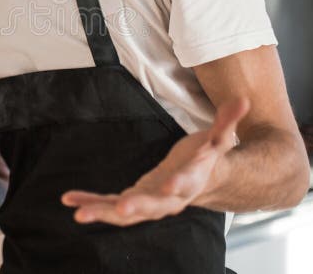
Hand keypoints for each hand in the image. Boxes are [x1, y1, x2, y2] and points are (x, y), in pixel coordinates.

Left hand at [61, 97, 249, 225]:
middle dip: (137, 208)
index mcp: (192, 182)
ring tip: (80, 213)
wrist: (205, 184)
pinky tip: (70, 200)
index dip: (180, 185)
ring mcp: (151, 203)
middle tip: (121, 210)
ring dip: (103, 213)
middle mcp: (171, 199)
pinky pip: (111, 206)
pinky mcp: (135, 201)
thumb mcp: (220, 139)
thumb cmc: (209, 159)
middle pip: (154, 206)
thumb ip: (228, 120)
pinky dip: (92, 203)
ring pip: (128, 214)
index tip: (170, 185)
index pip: (188, 184)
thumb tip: (242, 99)